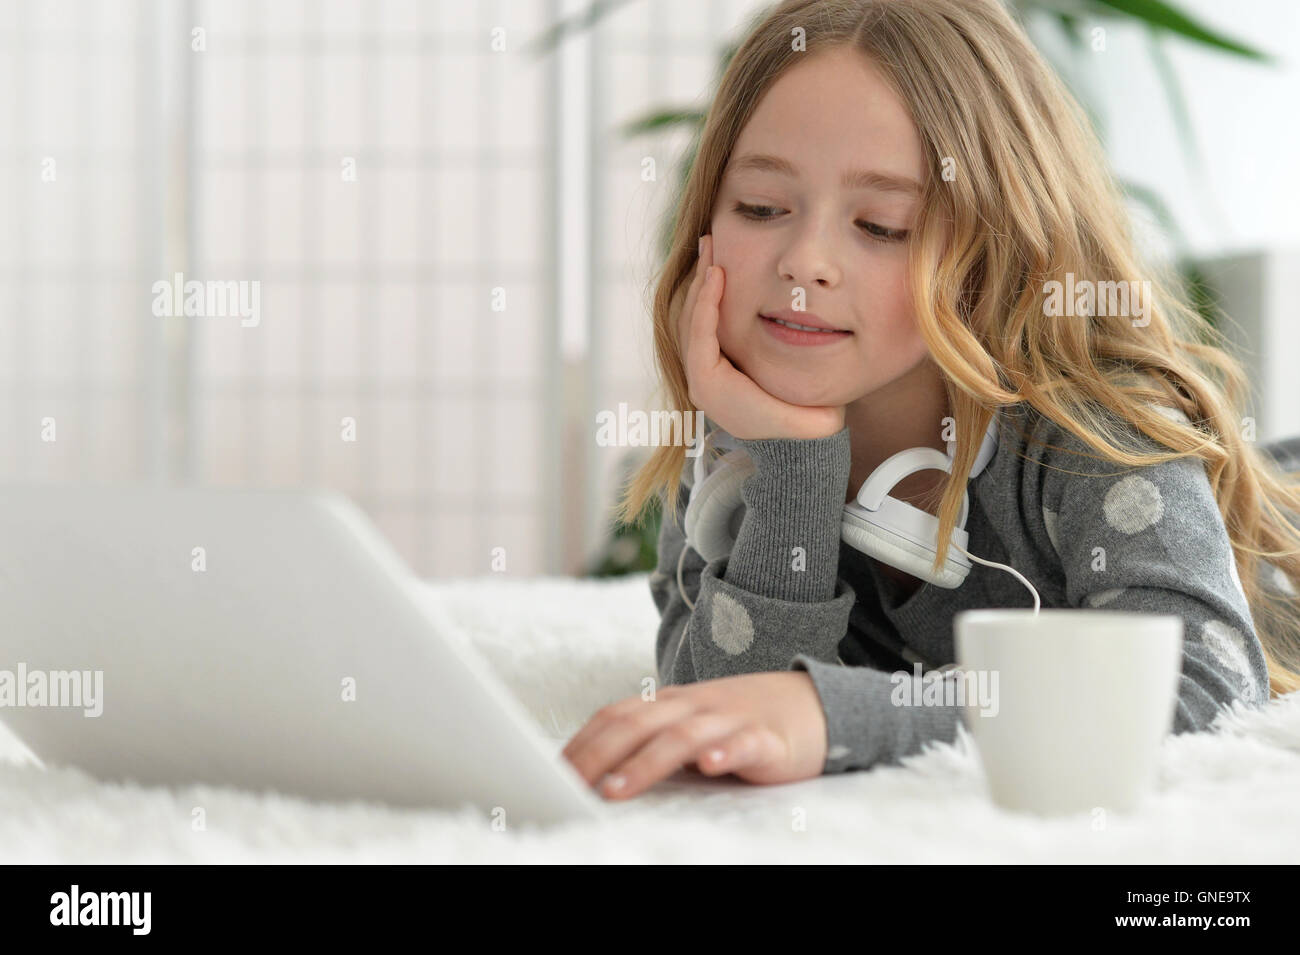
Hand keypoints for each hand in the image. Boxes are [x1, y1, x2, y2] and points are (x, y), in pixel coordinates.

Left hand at [561, 670, 828, 799]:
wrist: (812, 704)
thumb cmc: (738, 723)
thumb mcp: (688, 728)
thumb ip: (649, 742)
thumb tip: (593, 772)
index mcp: (669, 704)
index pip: (616, 717)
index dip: (582, 742)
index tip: (550, 771)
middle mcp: (693, 706)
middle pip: (637, 724)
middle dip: (598, 755)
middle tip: (567, 784)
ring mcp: (729, 720)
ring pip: (681, 737)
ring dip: (645, 763)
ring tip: (616, 789)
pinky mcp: (766, 739)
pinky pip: (743, 744)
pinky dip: (725, 753)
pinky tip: (710, 766)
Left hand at [677, 234, 846, 440]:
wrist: (795, 442)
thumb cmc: (805, 424)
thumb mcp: (812, 417)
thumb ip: (814, 407)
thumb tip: (825, 388)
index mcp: (714, 391)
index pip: (700, 339)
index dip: (706, 304)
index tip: (716, 271)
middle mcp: (701, 382)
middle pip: (689, 323)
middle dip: (699, 282)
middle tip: (709, 244)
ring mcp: (703, 372)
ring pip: (692, 321)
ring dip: (701, 284)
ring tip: (710, 250)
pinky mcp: (711, 362)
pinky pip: (702, 324)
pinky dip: (707, 297)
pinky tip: (718, 272)